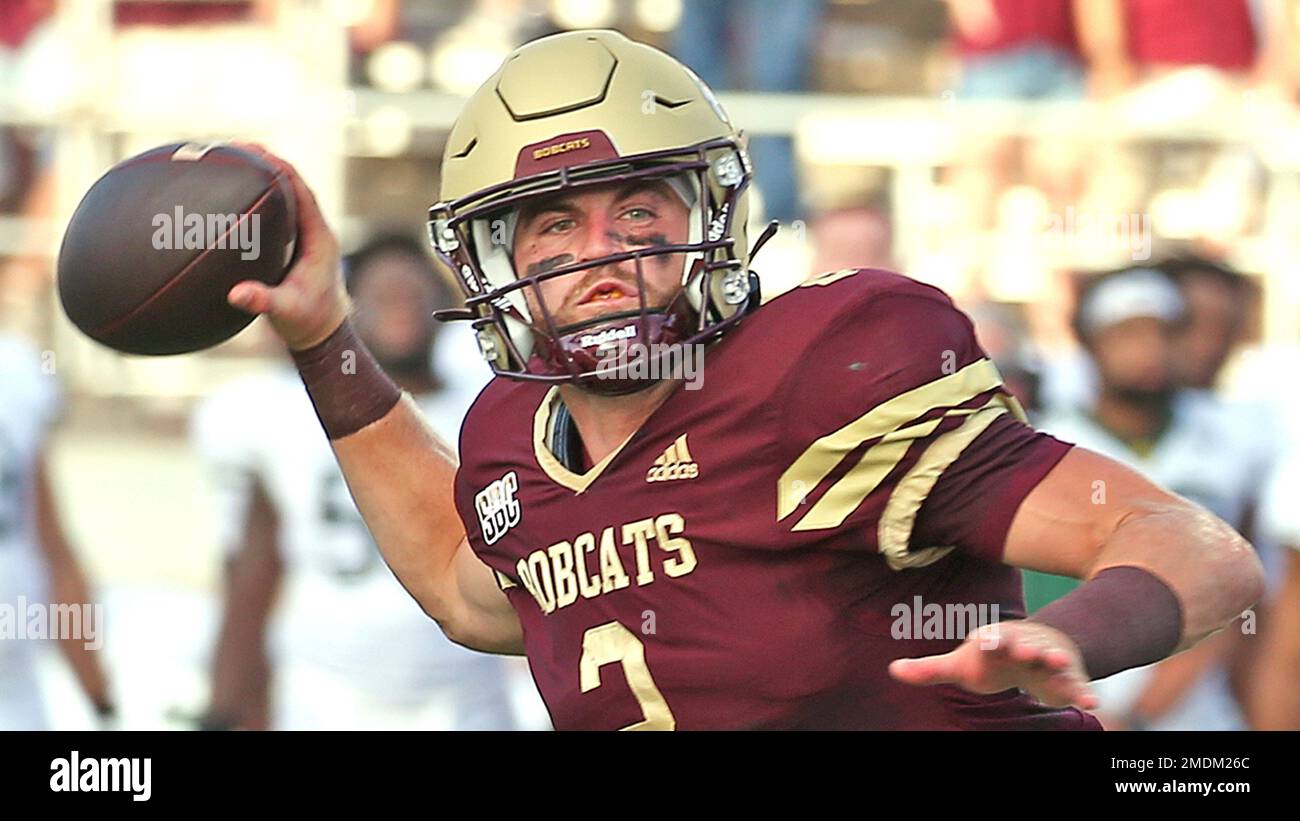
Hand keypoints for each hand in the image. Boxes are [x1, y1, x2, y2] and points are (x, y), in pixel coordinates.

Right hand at [226, 143, 350, 350]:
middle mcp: (313, 229)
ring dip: (260, 176)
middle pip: (292, 184)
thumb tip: (236, 294)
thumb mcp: (286, 312)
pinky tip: (226, 194)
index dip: (281, 168)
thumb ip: (264, 301)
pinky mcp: (292, 242)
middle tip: (235, 145)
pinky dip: (254, 199)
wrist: (322, 332)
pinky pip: (274, 212)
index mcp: (320, 237)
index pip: (302, 192)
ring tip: (228, 158)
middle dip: (266, 162)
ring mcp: (303, 234)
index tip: (256, 151)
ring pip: (284, 195)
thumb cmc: (309, 321)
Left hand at [888, 620, 1098, 710]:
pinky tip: (1092, 702)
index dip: (989, 640)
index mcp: (997, 640)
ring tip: (1061, 666)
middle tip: (1023, 651)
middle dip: (1023, 647)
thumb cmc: (991, 657)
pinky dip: (1084, 691)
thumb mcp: (962, 665)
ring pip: (1053, 660)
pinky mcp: (1068, 676)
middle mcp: (1024, 645)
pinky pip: (1077, 684)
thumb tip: (892, 670)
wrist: (1036, 649)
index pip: (991, 638)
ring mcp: (1048, 659)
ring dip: (1057, 662)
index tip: (984, 641)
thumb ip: (930, 669)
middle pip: (1023, 645)